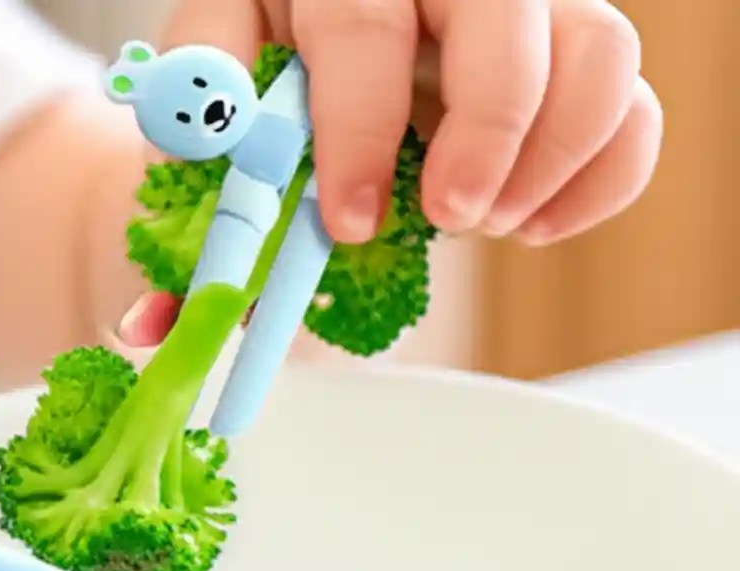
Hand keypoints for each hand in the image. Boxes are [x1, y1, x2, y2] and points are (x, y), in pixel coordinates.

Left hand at [117, 0, 662, 344]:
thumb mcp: (204, 145)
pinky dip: (602, 178)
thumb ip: (187, 221)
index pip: (358, 17)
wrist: (301, 92)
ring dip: (554, 154)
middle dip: (488, 126)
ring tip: (488, 226)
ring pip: (595, 44)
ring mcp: (513, 12)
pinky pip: (630, 101)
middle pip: (504, 5)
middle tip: (450, 218)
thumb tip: (154, 325)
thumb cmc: (250, 113)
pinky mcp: (567, 59)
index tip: (348, 221)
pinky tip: (533, 227)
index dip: (357, 121)